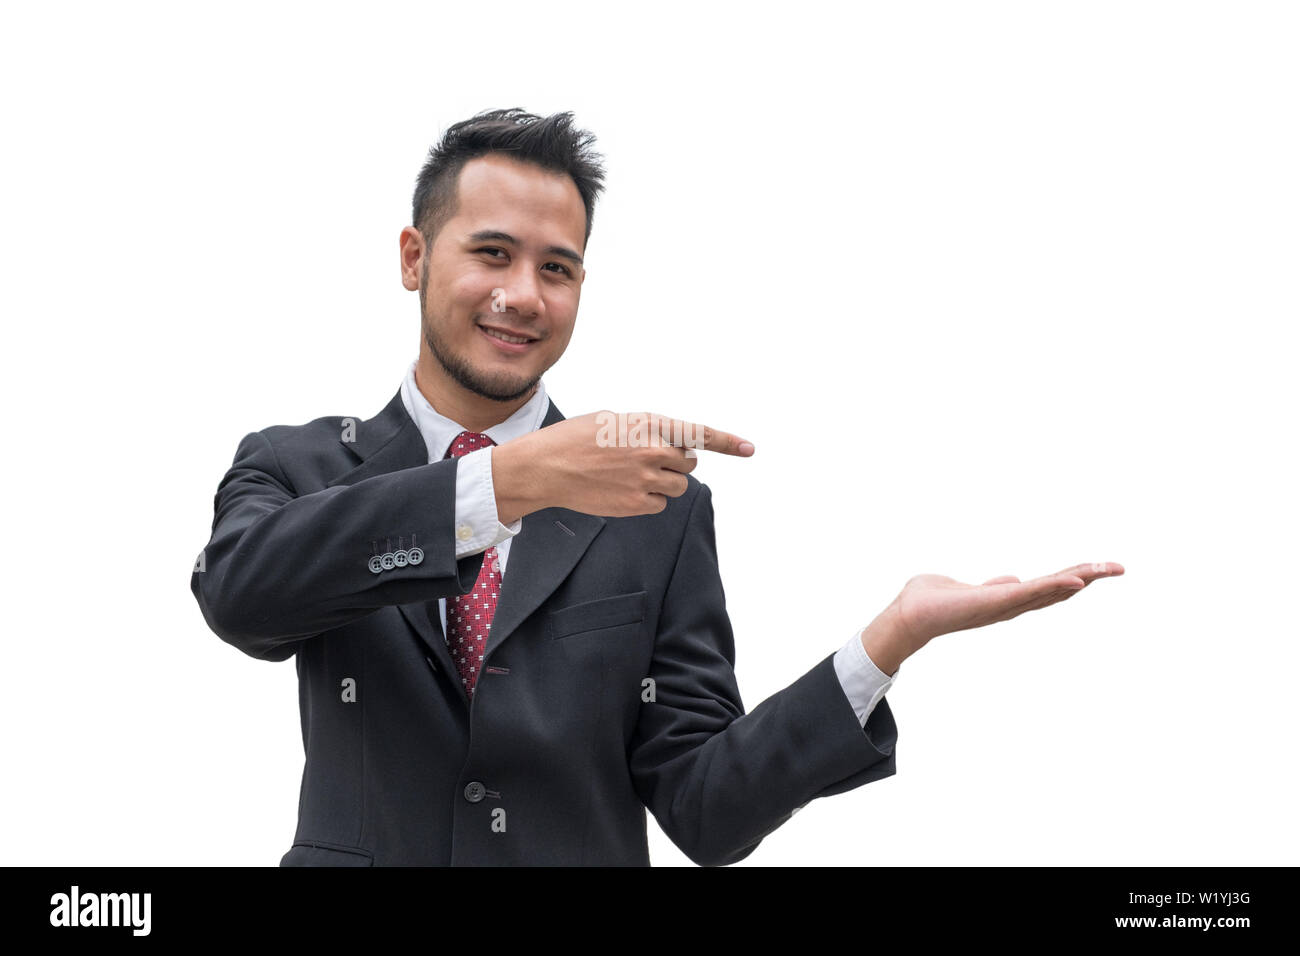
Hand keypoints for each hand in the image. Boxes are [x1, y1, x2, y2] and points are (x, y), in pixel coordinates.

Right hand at [493, 410, 754, 519]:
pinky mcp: (638, 504)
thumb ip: (647, 430)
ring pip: (678, 486)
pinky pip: (661, 505)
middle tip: (643, 459)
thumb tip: (671, 446)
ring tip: (631, 475)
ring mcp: (646, 479)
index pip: (698, 432)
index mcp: (648, 424)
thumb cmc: (576, 439)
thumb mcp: (614, 420)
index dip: (727, 441)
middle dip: (674, 462)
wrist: (545, 467)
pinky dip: (649, 500)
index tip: (749, 448)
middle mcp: (653, 450)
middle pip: (688, 462)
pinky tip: (622, 491)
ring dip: (664, 482)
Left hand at [861, 562, 1124, 673]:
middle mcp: (1012, 606)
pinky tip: (1076, 581)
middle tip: (1120, 567)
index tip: (1100, 570)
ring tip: (1108, 569)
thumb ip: (994, 587)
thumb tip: (1012, 580)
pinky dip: (1053, 587)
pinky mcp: (994, 602)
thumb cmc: (933, 600)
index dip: (1076, 579)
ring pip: (1051, 590)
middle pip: (1059, 590)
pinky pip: (1029, 593)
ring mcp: (1005, 606)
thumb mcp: (969, 588)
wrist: (910, 614)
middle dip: (1090, 578)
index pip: (1050, 587)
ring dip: (1081, 579)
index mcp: (1008, 600)